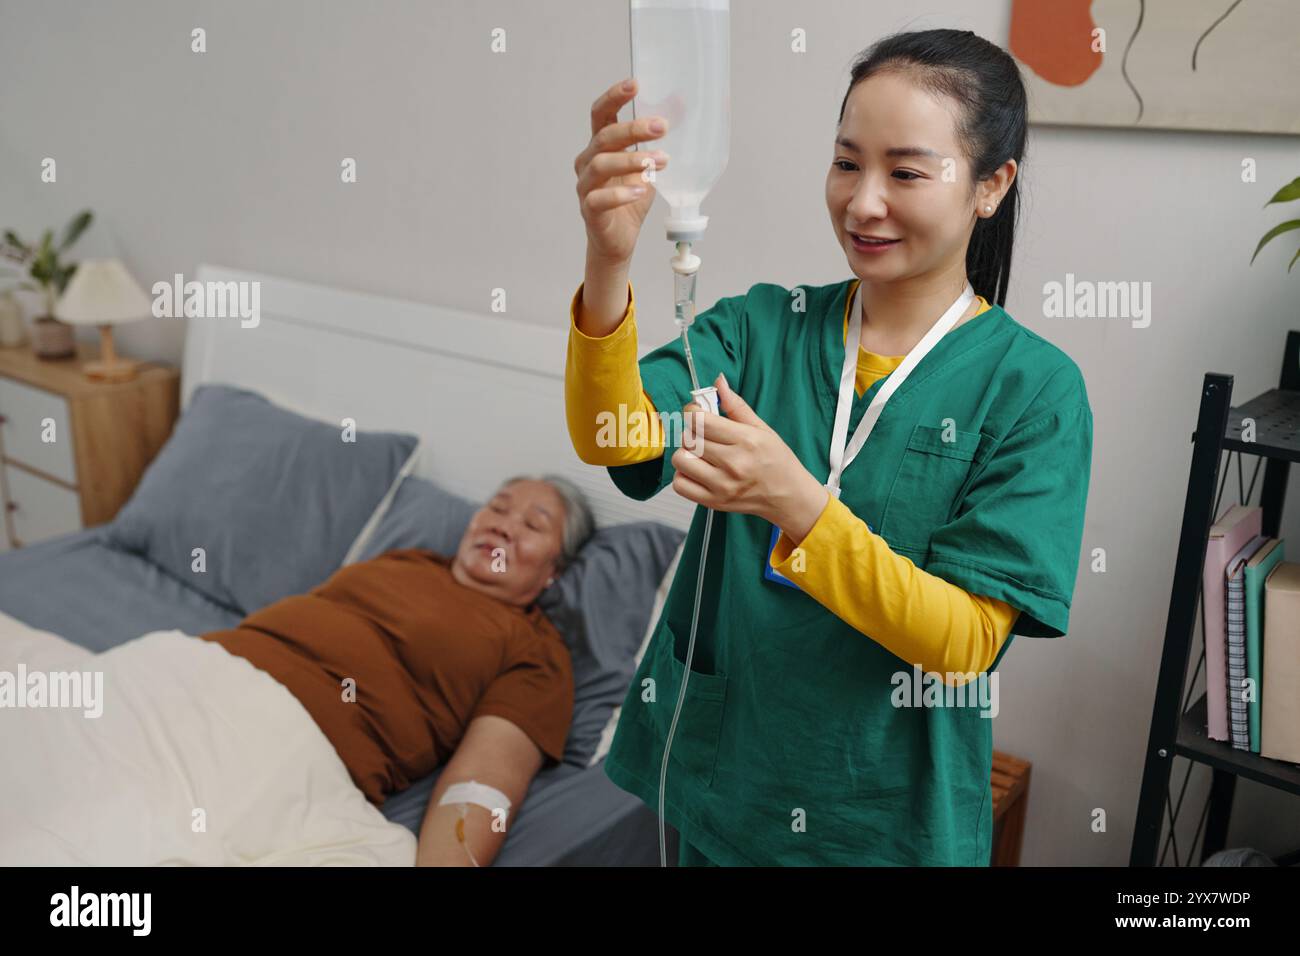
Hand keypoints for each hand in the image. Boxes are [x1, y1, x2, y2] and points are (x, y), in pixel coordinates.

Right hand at [573, 77, 670, 263]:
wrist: (619, 240)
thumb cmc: (631, 199)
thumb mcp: (649, 167)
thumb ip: (657, 142)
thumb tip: (682, 106)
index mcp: (600, 146)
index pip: (601, 114)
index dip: (614, 97)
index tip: (635, 84)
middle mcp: (588, 161)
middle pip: (605, 137)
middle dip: (634, 129)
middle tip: (662, 127)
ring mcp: (585, 186)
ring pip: (602, 164)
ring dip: (633, 160)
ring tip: (661, 161)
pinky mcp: (589, 210)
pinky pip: (599, 198)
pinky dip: (621, 193)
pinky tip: (641, 192)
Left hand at [671, 374, 829, 542]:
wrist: (788, 496)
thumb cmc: (777, 462)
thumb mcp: (762, 428)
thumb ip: (736, 406)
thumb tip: (718, 382)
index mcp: (746, 440)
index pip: (700, 420)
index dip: (692, 411)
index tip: (696, 412)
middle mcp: (733, 463)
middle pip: (688, 438)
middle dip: (691, 431)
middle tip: (703, 433)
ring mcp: (722, 485)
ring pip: (680, 460)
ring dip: (686, 453)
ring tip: (701, 454)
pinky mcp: (714, 502)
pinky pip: (680, 485)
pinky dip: (684, 476)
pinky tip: (698, 471)